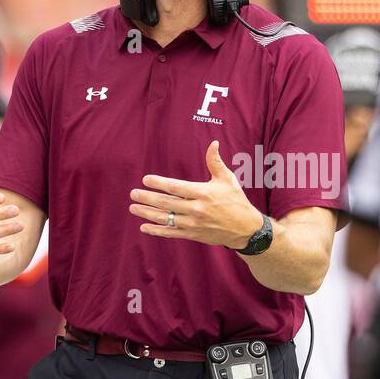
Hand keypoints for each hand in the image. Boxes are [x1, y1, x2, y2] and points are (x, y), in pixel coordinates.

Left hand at [130, 141, 262, 247]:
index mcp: (203, 193)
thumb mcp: (227, 179)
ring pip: (166, 219)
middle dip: (147, 198)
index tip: (146, 179)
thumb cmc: (236, 201)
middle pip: (166, 203)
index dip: (159, 184)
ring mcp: (193, 224)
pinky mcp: (193, 235)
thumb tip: (213, 143)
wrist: (245, 229)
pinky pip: (171, 233)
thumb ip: (215, 162)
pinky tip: (145, 227)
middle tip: (133, 193)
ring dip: (147, 214)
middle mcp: (196, 209)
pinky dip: (157, 231)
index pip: (176, 187)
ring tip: (134, 208)